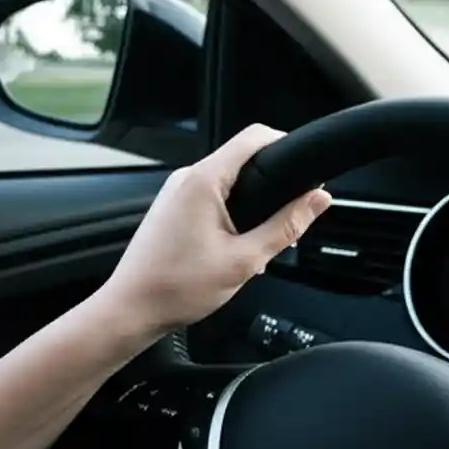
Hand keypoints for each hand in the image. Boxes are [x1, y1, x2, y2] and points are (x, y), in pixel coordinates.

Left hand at [95, 124, 330, 338]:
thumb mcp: (245, 260)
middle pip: (243, 159)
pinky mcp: (173, 208)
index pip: (254, 137)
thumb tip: (319, 199)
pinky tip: (237, 247)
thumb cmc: (178, 288)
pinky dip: (233, 212)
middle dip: (273, 184)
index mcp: (204, 180)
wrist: (129, 311)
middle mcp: (187, 178)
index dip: (286, 145)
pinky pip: (212, 196)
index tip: (307, 170)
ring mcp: (176, 192)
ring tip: (261, 242)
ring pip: (229, 181)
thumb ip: (286, 226)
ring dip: (253, 203)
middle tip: (290, 218)